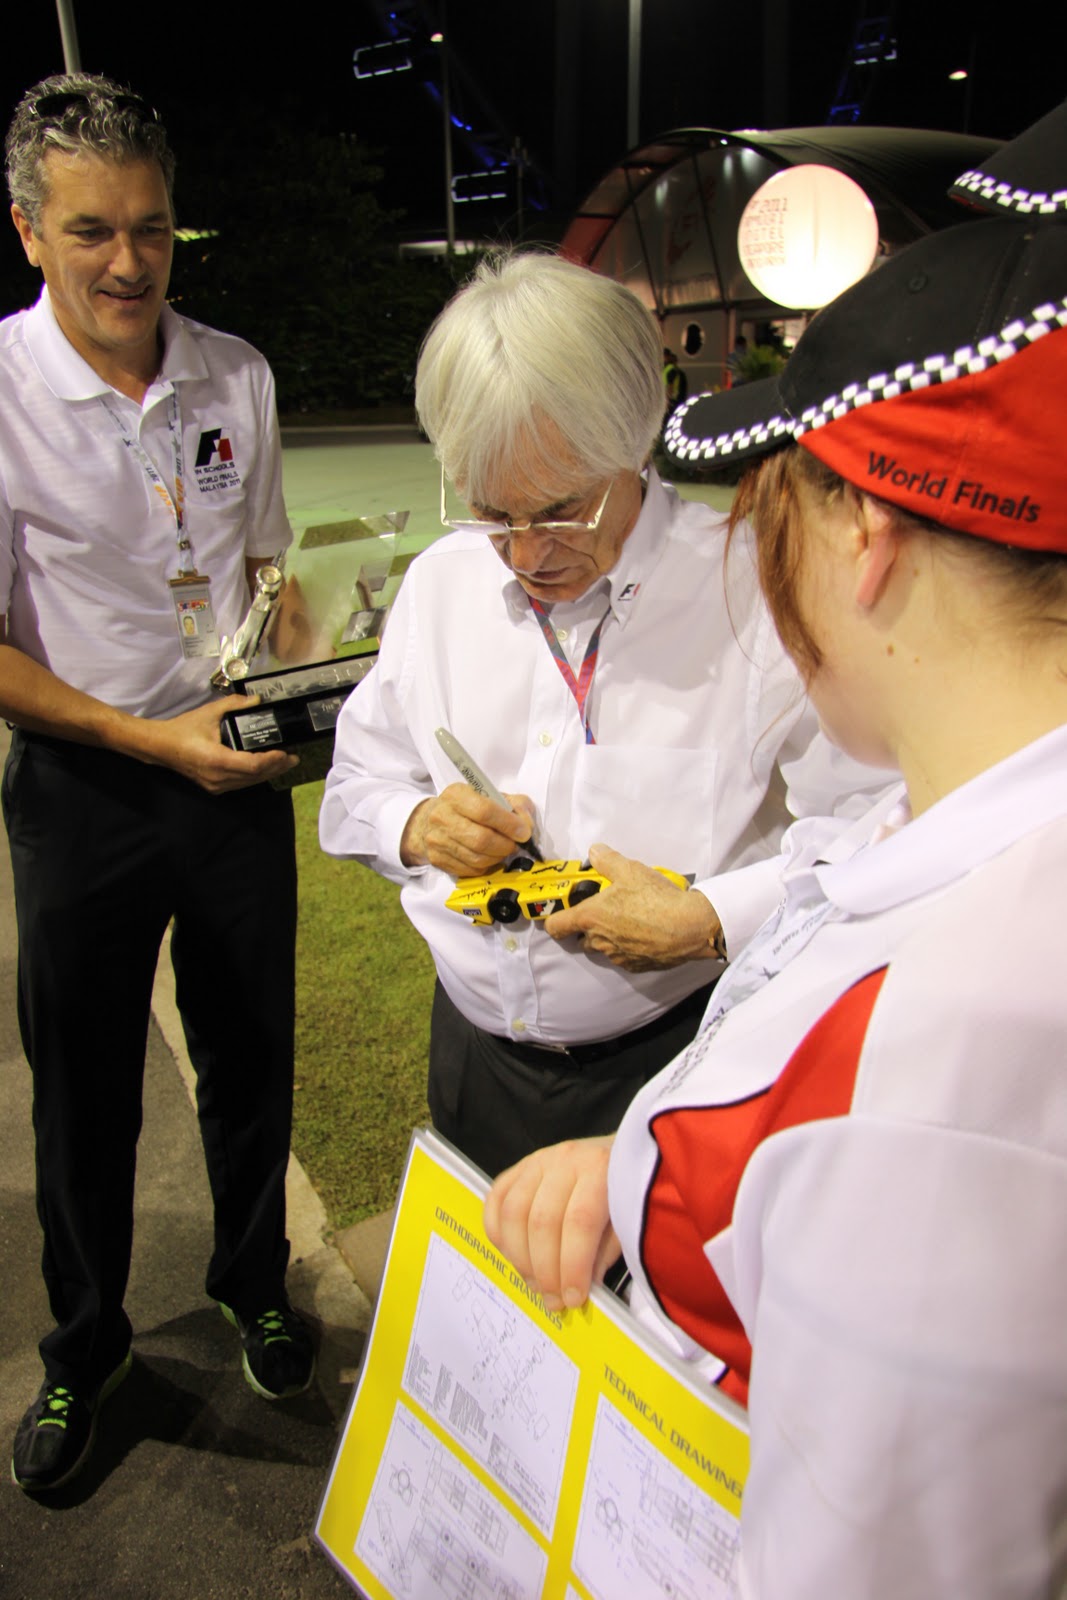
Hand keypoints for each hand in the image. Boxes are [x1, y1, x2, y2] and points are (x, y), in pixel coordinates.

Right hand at [139, 695, 297, 793]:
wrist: (160, 747)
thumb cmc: (183, 729)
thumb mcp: (209, 712)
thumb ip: (234, 704)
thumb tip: (257, 700)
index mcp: (216, 759)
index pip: (253, 765)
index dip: (272, 760)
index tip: (286, 752)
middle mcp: (218, 777)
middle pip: (255, 776)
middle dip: (277, 767)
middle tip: (294, 757)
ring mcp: (216, 785)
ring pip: (249, 783)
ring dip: (268, 773)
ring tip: (284, 762)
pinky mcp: (215, 787)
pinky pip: (241, 784)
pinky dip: (255, 776)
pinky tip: (265, 768)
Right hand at [400, 783, 536, 873]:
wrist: (432, 820)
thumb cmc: (469, 807)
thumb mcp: (493, 796)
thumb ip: (516, 805)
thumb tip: (526, 826)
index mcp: (456, 795)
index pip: (485, 811)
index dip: (509, 824)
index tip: (523, 833)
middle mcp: (441, 817)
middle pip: (481, 839)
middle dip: (505, 845)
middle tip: (514, 845)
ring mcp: (437, 840)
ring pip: (477, 859)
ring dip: (497, 857)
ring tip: (503, 850)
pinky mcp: (437, 859)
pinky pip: (470, 870)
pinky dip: (486, 866)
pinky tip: (489, 857)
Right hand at [484, 1137, 619, 1311]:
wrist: (621, 1153)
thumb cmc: (626, 1191)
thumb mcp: (627, 1220)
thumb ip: (604, 1252)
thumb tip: (580, 1289)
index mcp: (599, 1168)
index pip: (579, 1221)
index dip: (572, 1265)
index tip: (573, 1298)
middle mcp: (565, 1159)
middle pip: (542, 1220)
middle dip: (544, 1270)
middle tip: (553, 1300)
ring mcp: (537, 1160)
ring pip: (513, 1213)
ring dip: (520, 1258)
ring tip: (535, 1284)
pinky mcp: (519, 1167)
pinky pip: (496, 1200)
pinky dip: (498, 1233)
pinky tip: (513, 1256)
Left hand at [543, 842, 720, 970]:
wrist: (689, 927)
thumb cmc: (656, 899)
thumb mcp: (629, 869)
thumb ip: (607, 859)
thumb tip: (596, 852)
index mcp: (591, 917)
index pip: (556, 926)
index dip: (552, 921)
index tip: (557, 914)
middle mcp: (600, 940)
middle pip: (581, 938)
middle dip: (588, 926)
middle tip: (605, 909)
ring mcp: (618, 956)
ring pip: (604, 948)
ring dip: (610, 936)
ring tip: (630, 919)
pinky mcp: (637, 966)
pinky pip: (625, 957)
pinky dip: (630, 946)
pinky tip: (645, 932)